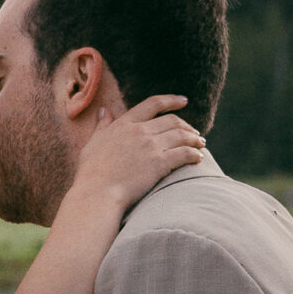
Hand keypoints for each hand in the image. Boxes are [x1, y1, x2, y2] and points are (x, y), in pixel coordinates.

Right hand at [72, 94, 205, 208]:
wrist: (97, 193)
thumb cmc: (91, 172)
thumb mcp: (93, 142)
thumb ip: (102, 126)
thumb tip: (104, 111)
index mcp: (125, 123)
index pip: (153, 104)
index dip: (171, 100)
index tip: (183, 101)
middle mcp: (140, 131)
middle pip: (172, 121)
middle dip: (188, 126)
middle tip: (195, 133)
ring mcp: (151, 146)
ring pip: (182, 136)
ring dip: (195, 139)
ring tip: (201, 144)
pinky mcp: (160, 163)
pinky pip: (184, 154)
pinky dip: (194, 154)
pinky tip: (198, 158)